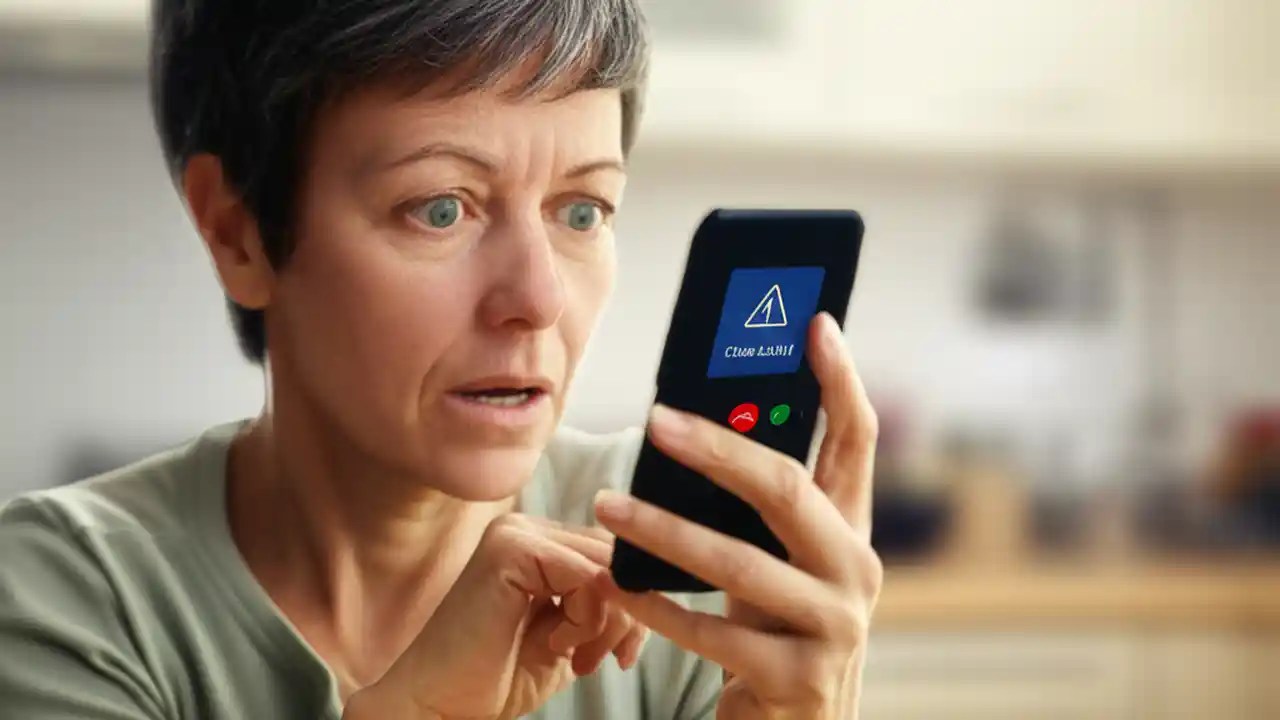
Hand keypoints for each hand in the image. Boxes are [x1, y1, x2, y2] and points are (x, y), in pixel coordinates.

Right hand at [346, 515, 646, 719]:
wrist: (439, 707)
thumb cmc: (499, 676)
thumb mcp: (571, 633)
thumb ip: (605, 602)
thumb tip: (651, 584)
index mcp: (539, 541)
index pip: (614, 552)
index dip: (632, 603)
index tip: (620, 654)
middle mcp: (526, 527)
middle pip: (616, 555)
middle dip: (626, 616)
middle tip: (596, 661)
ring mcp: (515, 533)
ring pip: (607, 566)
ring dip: (606, 623)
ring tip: (575, 658)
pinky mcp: (509, 550)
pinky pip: (586, 577)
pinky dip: (586, 621)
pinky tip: (556, 647)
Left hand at [594, 312, 882, 719]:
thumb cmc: (774, 627)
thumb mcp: (778, 561)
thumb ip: (758, 506)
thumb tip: (695, 427)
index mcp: (851, 530)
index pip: (857, 441)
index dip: (841, 381)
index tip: (815, 324)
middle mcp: (855, 570)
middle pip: (790, 490)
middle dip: (721, 449)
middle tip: (657, 419)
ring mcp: (834, 627)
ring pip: (742, 564)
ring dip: (665, 530)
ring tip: (609, 503)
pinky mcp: (799, 679)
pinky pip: (714, 633)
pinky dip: (659, 607)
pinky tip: (620, 582)